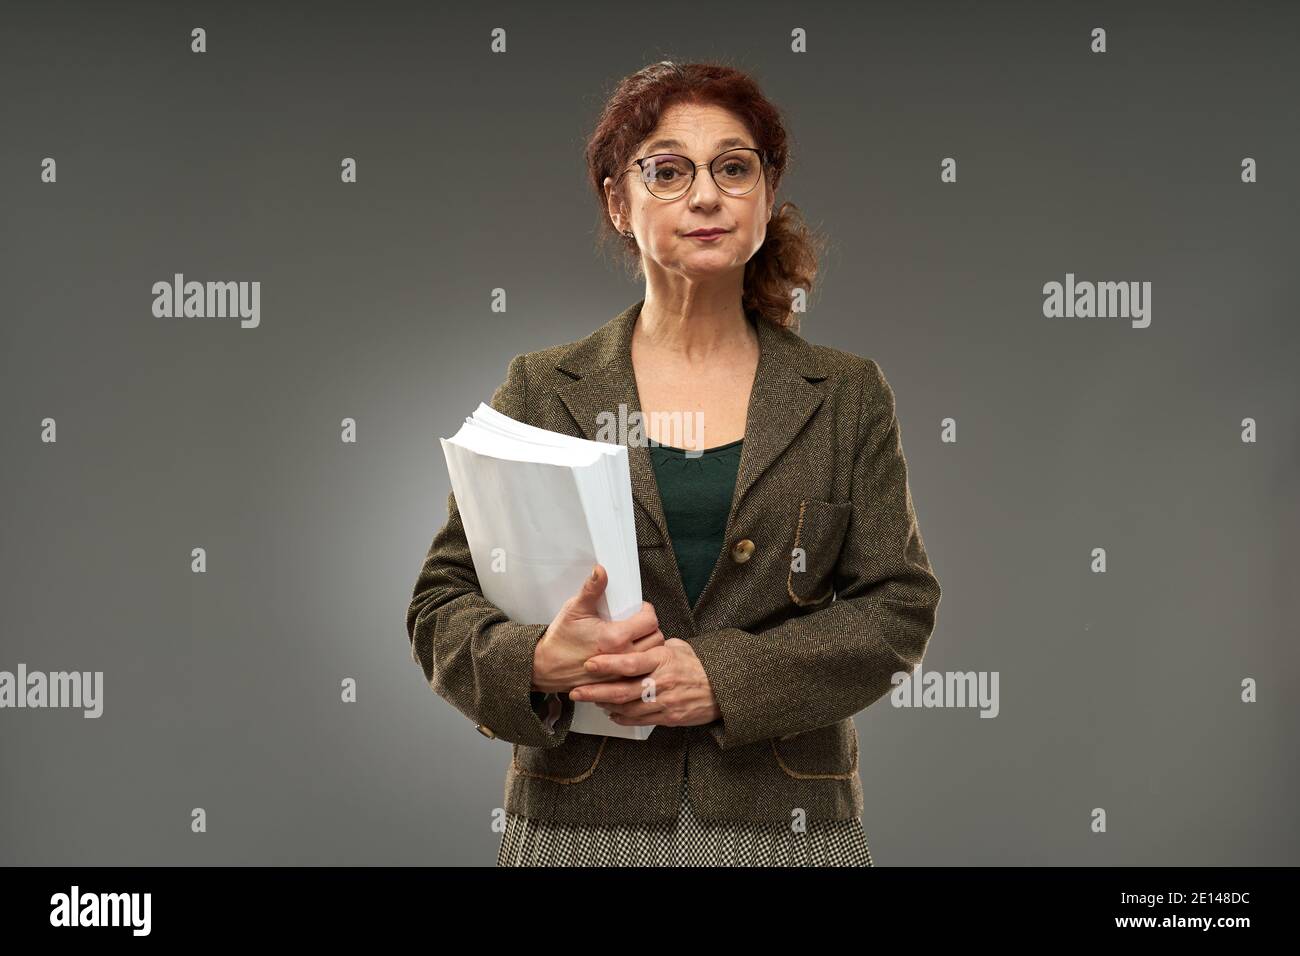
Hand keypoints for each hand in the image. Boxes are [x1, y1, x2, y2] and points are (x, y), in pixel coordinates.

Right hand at [531, 564, 664, 692]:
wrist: (546, 667)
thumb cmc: (560, 639)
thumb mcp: (575, 609)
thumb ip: (592, 589)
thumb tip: (600, 570)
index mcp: (615, 637)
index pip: (650, 621)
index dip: (647, 611)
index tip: (639, 609)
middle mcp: (622, 657)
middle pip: (656, 639)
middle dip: (650, 628)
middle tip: (639, 623)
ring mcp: (621, 674)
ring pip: (652, 658)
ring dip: (648, 646)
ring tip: (636, 638)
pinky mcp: (618, 684)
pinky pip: (641, 673)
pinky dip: (641, 663)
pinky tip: (630, 655)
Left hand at [568, 638, 722, 727]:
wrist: (723, 689)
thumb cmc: (698, 665)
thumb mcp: (677, 647)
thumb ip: (654, 647)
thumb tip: (635, 640)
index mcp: (663, 660)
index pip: (630, 663)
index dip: (608, 664)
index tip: (589, 664)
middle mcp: (661, 682)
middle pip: (622, 690)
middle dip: (595, 692)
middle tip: (576, 691)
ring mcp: (664, 702)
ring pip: (627, 708)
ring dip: (605, 705)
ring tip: (590, 700)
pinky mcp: (668, 717)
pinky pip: (639, 720)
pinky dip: (621, 717)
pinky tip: (611, 712)